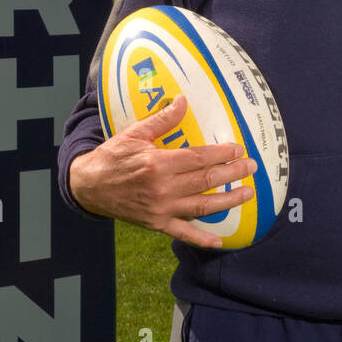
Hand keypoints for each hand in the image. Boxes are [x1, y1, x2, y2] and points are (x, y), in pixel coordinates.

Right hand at [68, 95, 256, 248]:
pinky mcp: (156, 224)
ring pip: (202, 207)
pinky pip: (183, 233)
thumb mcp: (134, 133)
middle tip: (251, 167)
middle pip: (206, 181)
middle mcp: (163, 188)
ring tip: (247, 193)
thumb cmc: (113, 157)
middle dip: (233, 173)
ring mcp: (161, 209)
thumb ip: (161, 120)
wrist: (89, 186)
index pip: (198, 158)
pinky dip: (202, 239)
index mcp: (158, 163)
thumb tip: (182, 100)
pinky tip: (220, 241)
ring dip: (228, 201)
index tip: (238, 149)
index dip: (221, 154)